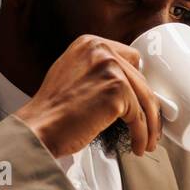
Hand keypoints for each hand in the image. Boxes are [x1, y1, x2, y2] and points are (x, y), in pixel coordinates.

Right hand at [14, 34, 161, 158]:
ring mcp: (110, 68)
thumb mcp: (73, 75)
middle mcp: (100, 50)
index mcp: (90, 44)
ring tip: (147, 140)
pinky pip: (139, 117)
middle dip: (148, 108)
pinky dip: (141, 135)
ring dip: (149, 125)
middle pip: (141, 82)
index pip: (131, 60)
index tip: (143, 103)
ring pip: (145, 100)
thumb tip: (128, 85)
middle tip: (150, 127)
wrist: (38, 129)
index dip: (138, 85)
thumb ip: (97, 71)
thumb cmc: (53, 112)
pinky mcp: (116, 90)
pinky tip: (138, 145)